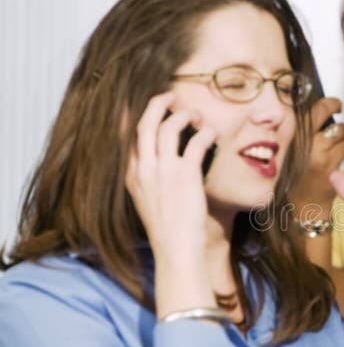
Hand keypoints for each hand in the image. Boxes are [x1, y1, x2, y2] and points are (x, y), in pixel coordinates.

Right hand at [125, 92, 217, 316]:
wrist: (176, 250)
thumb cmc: (168, 229)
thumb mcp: (149, 201)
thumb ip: (152, 180)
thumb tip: (168, 161)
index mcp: (133, 175)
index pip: (128, 135)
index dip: (136, 115)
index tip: (146, 105)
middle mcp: (144, 169)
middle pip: (146, 123)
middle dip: (158, 103)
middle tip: (171, 96)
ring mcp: (164, 171)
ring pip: (169, 126)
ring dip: (185, 114)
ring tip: (196, 115)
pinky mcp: (186, 175)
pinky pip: (196, 141)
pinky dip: (205, 132)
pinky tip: (211, 134)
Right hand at [289, 97, 343, 219]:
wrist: (302, 201)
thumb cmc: (298, 172)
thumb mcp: (294, 147)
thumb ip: (305, 129)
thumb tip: (323, 108)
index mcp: (295, 135)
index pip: (315, 109)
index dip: (329, 103)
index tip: (335, 104)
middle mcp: (306, 142)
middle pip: (330, 118)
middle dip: (338, 116)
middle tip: (339, 115)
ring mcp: (319, 154)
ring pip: (342, 133)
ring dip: (343, 136)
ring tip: (335, 144)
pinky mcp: (331, 165)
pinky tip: (338, 155)